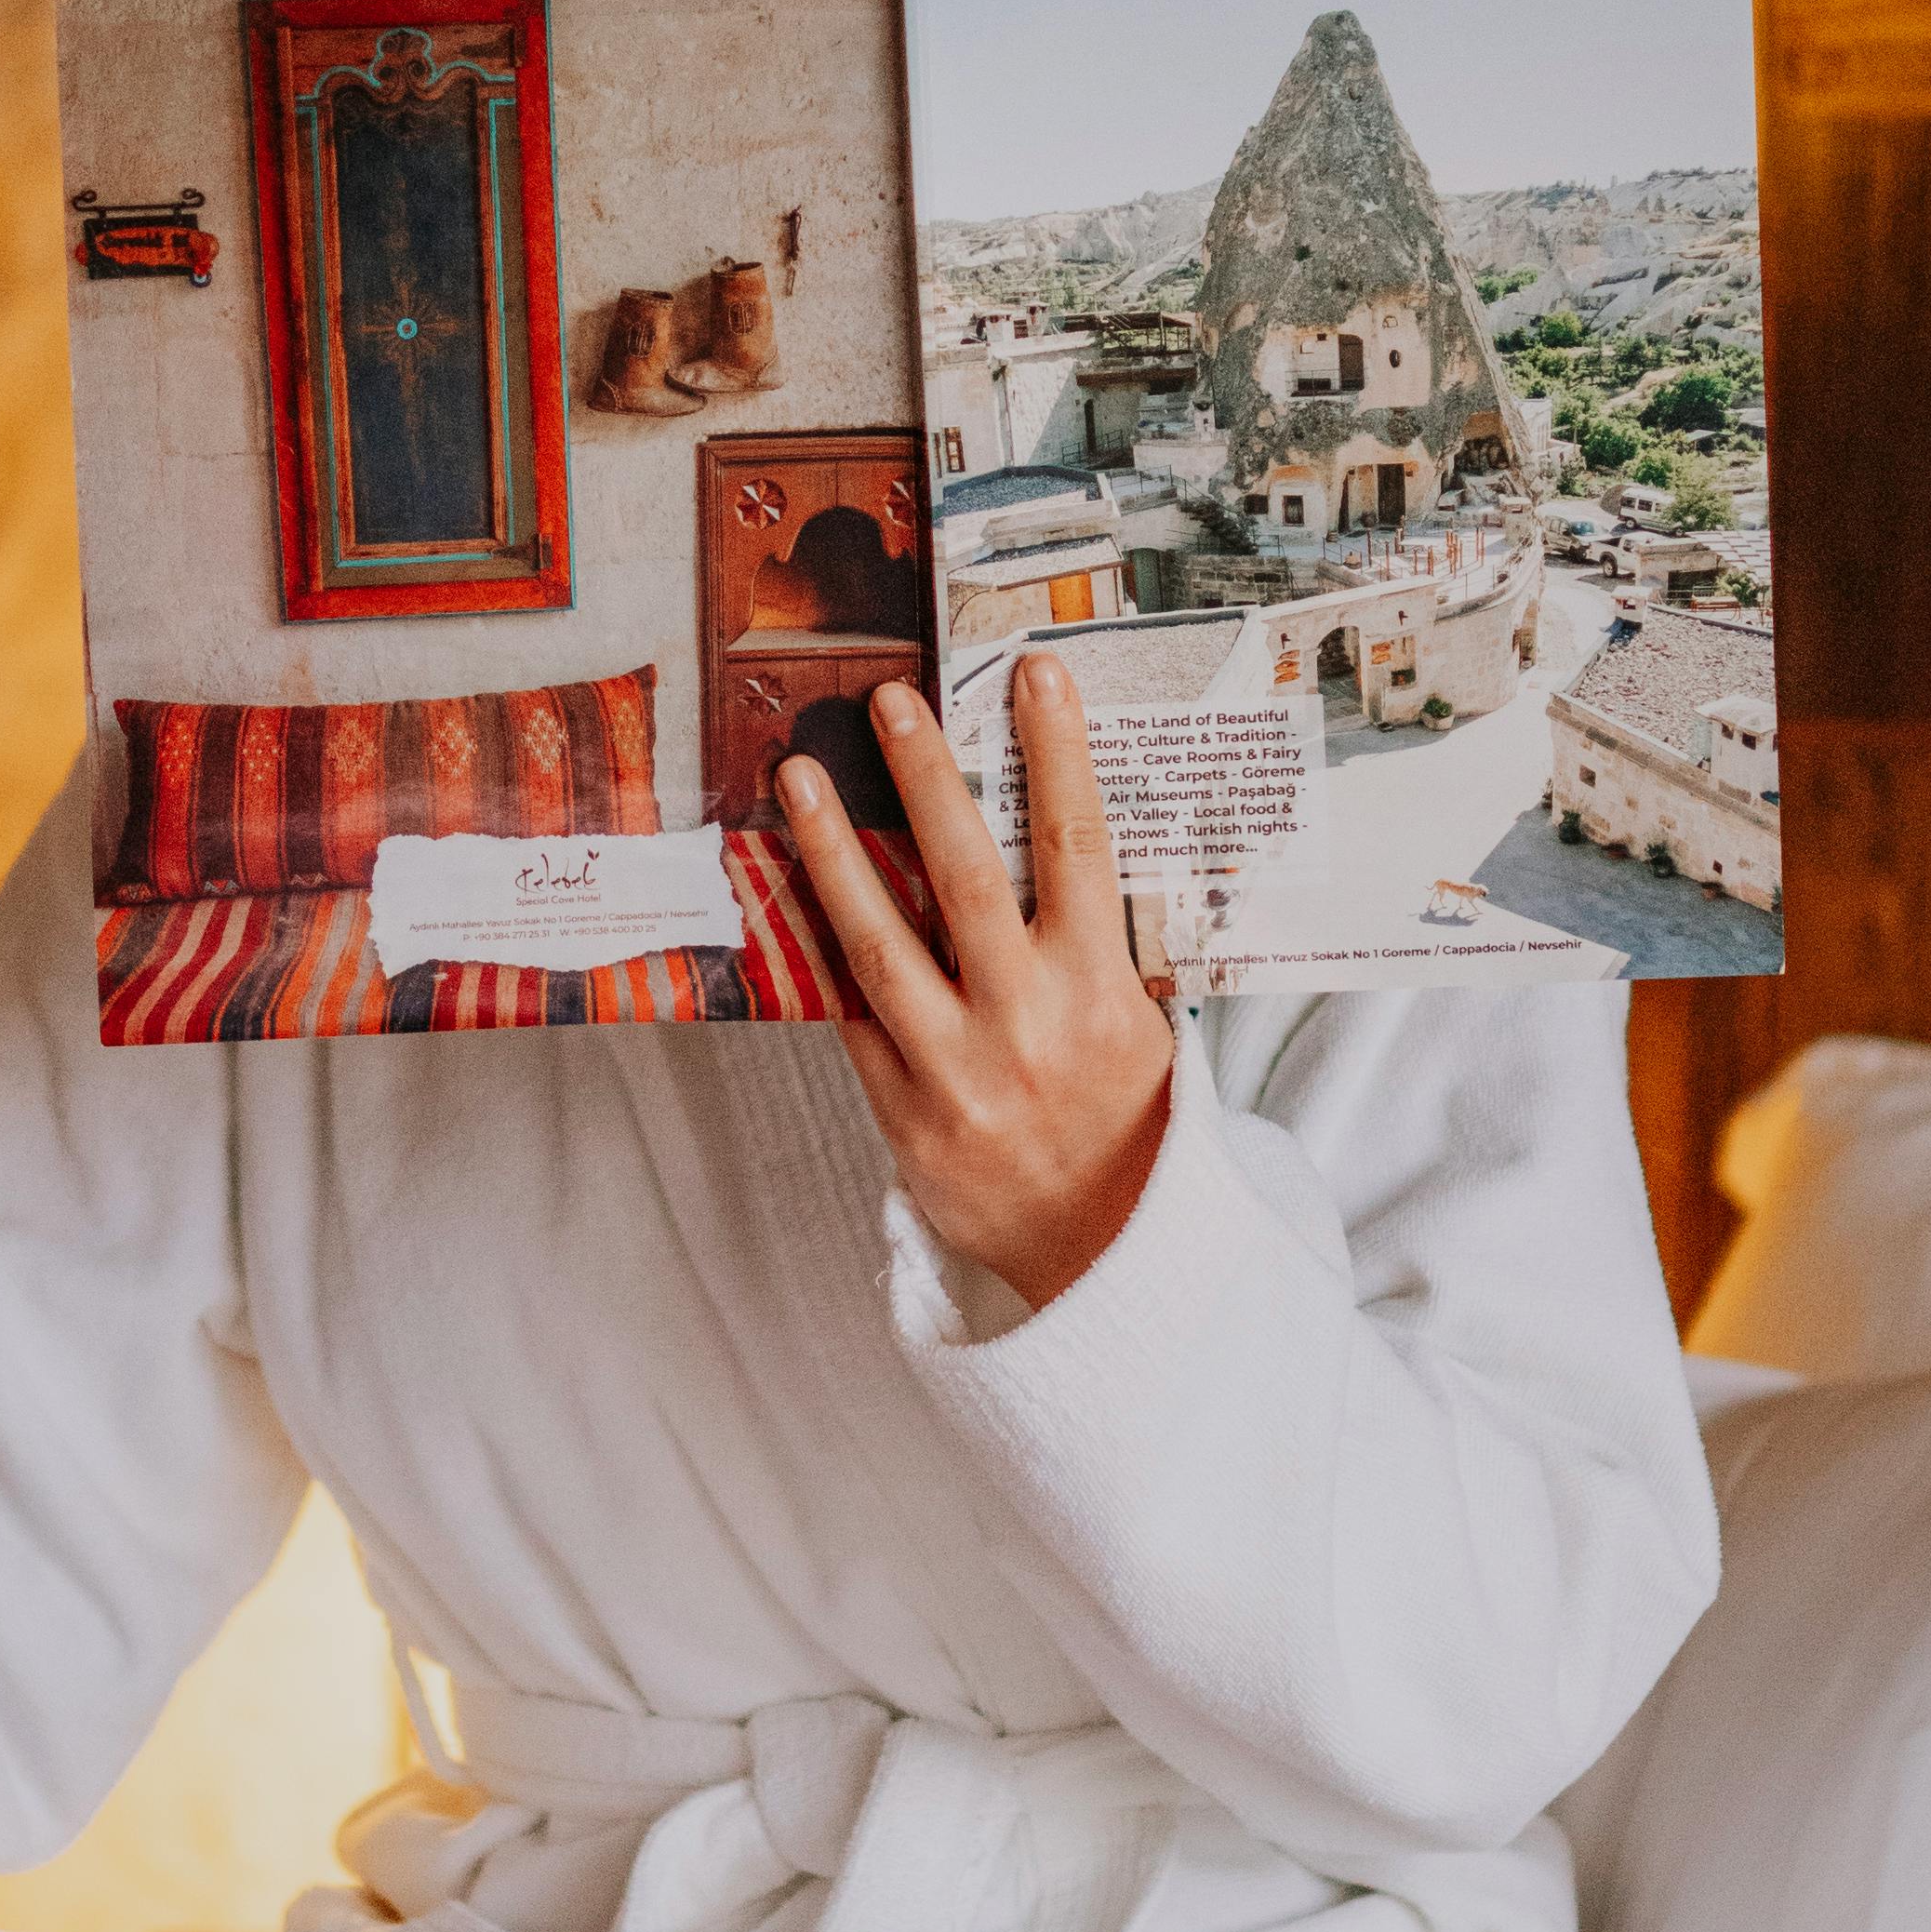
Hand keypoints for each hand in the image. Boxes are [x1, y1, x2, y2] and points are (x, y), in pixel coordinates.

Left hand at [781, 662, 1174, 1312]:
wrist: (1104, 1257)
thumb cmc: (1129, 1126)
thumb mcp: (1141, 1028)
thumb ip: (1094, 946)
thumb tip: (1052, 841)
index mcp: (1099, 991)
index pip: (1078, 846)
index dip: (1056, 752)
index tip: (1033, 675)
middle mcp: (1023, 1022)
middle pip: (962, 873)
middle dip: (925, 778)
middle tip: (888, 700)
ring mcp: (953, 1068)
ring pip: (877, 939)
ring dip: (833, 851)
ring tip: (798, 779)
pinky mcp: (901, 1111)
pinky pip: (849, 1011)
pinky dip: (819, 946)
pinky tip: (789, 886)